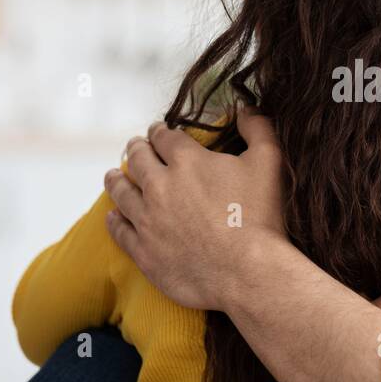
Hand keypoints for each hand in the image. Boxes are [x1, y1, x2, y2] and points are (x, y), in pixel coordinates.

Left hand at [104, 109, 286, 311]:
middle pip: (138, 159)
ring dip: (116, 180)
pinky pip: (120, 230)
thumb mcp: (269, 162)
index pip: (164, 137)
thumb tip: (245, 109)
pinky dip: (113, 220)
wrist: (248, 273)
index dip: (160, 131)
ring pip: (121, 192)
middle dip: (136, 149)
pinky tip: (112, 216)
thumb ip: (257, 129)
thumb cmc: (262, 217)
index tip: (157, 131)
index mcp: (187, 161)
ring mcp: (147, 220)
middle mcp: (160, 186)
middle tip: (135, 146)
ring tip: (112, 175)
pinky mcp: (143, 251)